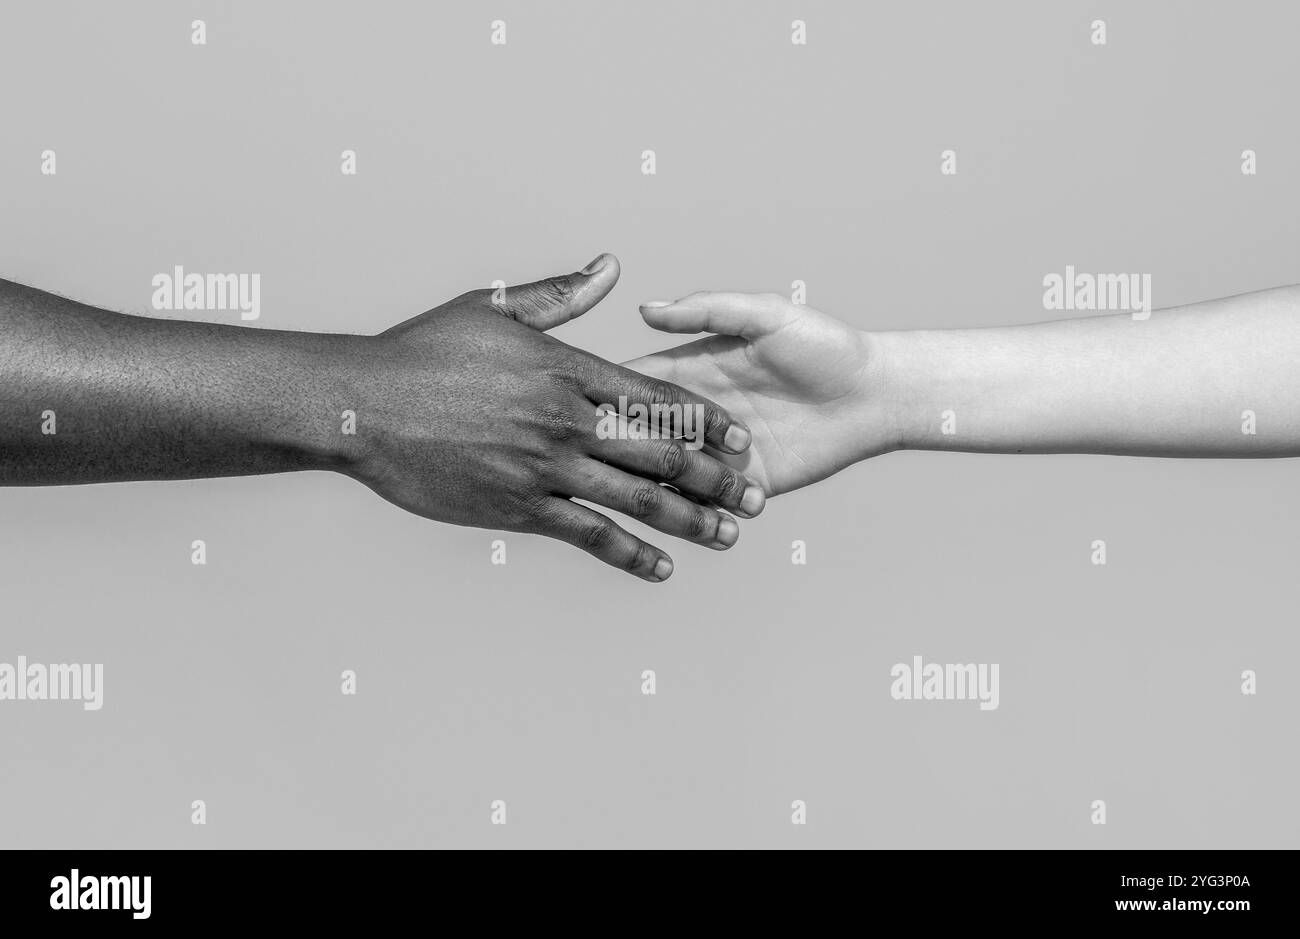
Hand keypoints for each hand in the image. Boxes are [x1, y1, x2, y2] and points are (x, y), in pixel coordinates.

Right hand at [334, 257, 765, 580]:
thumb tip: (612, 265)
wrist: (362, 406)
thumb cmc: (424, 352)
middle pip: (663, 454)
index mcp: (569, 369)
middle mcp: (568, 420)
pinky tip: (660, 567)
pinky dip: (629, 554)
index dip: (709, 423)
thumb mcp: (495, 308)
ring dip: (689, 521)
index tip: (742, 439)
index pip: (660, 398)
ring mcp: (546, 468)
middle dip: (715, 478)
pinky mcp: (519, 507)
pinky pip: (589, 535)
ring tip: (726, 537)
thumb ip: (562, 295)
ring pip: (637, 500)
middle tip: (752, 497)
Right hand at [625, 291, 896, 495]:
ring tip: (654, 487)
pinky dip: (695, 514)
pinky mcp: (743, 485)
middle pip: (638, 436)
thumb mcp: (765, 316)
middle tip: (612, 457)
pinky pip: (706, 506)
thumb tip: (646, 309)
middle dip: (621, 448)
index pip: (631, 385)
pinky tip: (692, 510)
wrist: (876, 394)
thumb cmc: (824, 345)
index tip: (579, 408)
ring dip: (654, 486)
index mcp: (689, 370)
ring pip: (666, 477)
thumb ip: (708, 310)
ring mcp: (716, 454)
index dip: (604, 396)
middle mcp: (695, 414)